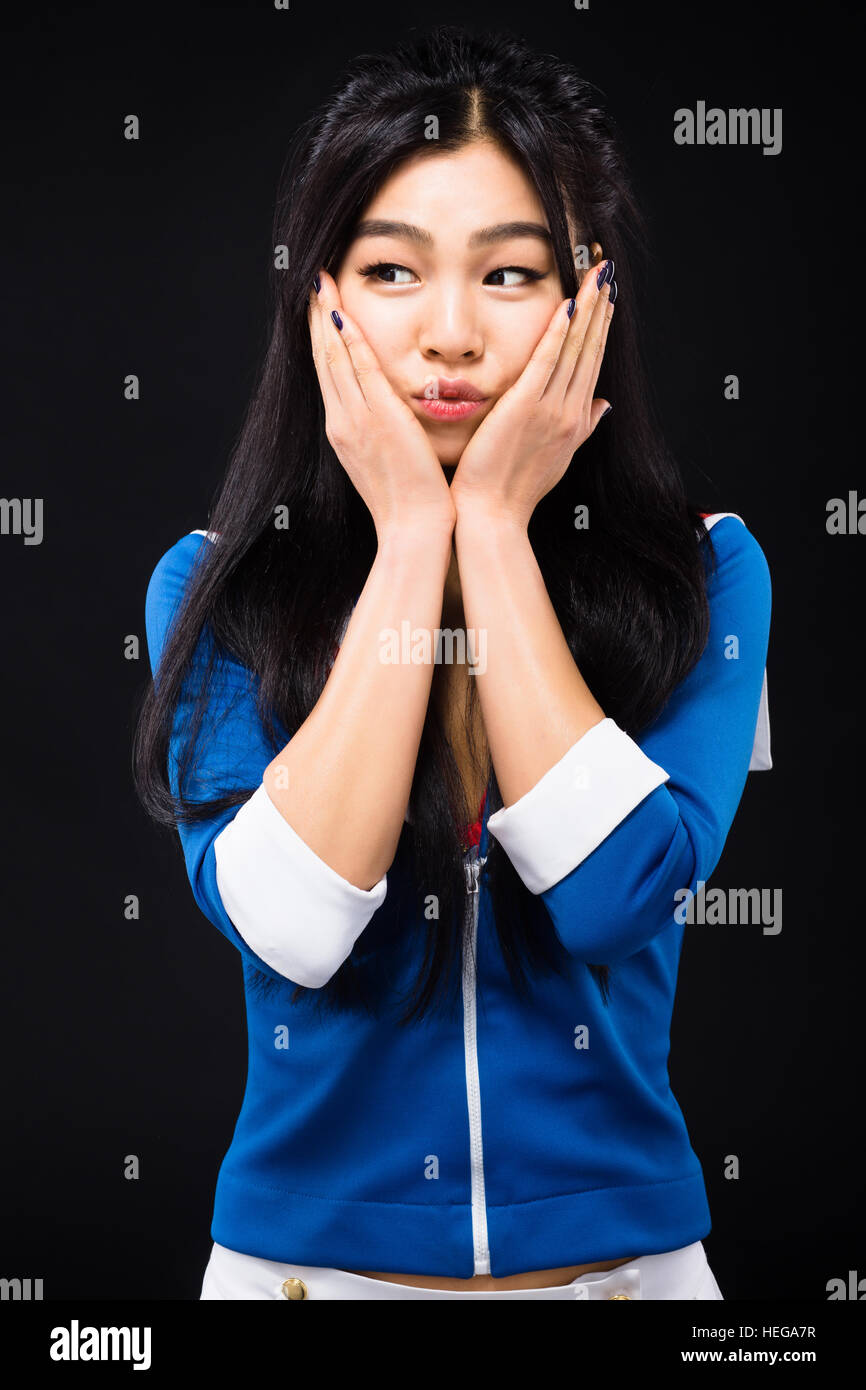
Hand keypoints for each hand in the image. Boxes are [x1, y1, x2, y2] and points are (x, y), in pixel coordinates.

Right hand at [308, 269, 456, 538]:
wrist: (412, 529)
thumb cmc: (409, 501)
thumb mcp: (388, 459)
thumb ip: (383, 430)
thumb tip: (389, 412)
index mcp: (344, 430)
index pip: (328, 373)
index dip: (320, 337)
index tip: (319, 307)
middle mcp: (342, 422)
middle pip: (322, 359)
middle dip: (315, 318)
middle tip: (312, 281)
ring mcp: (356, 420)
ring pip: (333, 358)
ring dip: (325, 317)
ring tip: (319, 283)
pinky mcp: (377, 419)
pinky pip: (358, 371)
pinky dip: (348, 341)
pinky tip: (341, 314)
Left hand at [449, 261, 615, 528]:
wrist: (494, 517)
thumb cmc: (515, 491)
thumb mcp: (557, 457)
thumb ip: (582, 427)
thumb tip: (604, 406)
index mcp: (576, 421)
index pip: (593, 362)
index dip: (601, 326)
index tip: (606, 296)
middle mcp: (570, 412)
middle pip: (591, 349)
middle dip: (600, 306)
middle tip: (606, 269)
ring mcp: (550, 410)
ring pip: (575, 349)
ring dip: (587, 309)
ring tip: (595, 274)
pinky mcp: (525, 409)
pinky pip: (545, 363)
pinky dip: (557, 334)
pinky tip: (567, 306)